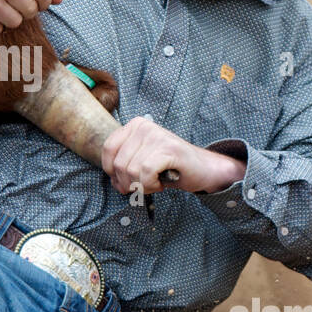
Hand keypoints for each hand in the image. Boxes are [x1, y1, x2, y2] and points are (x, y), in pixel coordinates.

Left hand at [101, 116, 245, 195]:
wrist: (203, 170)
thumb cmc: (170, 167)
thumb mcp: (141, 160)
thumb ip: (124, 164)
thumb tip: (112, 179)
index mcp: (135, 125)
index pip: (108, 149)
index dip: (112, 172)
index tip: (126, 181)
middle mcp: (144, 126)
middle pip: (118, 163)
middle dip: (128, 183)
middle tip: (144, 186)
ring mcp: (157, 136)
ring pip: (131, 170)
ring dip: (141, 186)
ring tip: (155, 183)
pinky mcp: (168, 149)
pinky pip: (145, 173)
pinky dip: (150, 185)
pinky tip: (161, 184)